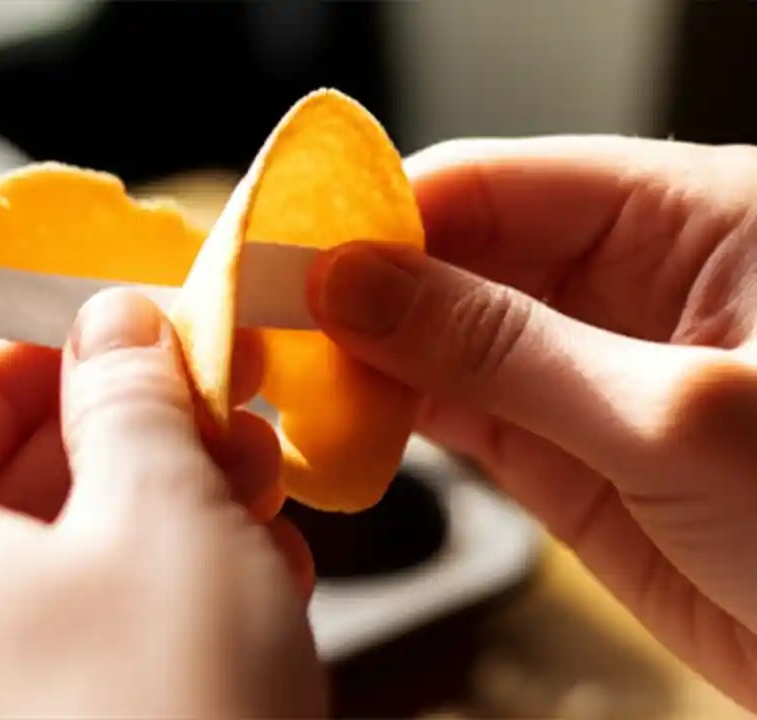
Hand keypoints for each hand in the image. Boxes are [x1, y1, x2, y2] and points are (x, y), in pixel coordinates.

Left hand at [0, 290, 324, 717]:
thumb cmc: (169, 704)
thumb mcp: (162, 511)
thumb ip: (128, 398)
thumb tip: (111, 325)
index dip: (2, 372)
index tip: (86, 339)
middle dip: (109, 439)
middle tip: (196, 401)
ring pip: (48, 584)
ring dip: (151, 516)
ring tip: (250, 482)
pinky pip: (75, 661)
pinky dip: (150, 605)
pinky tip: (251, 576)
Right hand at [308, 136, 756, 707]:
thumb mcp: (673, 412)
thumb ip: (499, 345)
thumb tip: (352, 283)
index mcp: (690, 215)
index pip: (496, 180)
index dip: (380, 210)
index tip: (285, 250)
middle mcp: (631, 281)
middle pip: (455, 253)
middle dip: (357, 284)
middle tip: (259, 319)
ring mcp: (590, 369)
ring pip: (443, 335)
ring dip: (363, 354)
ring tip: (280, 372)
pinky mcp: (566, 452)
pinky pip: (457, 412)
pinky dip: (393, 417)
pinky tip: (338, 420)